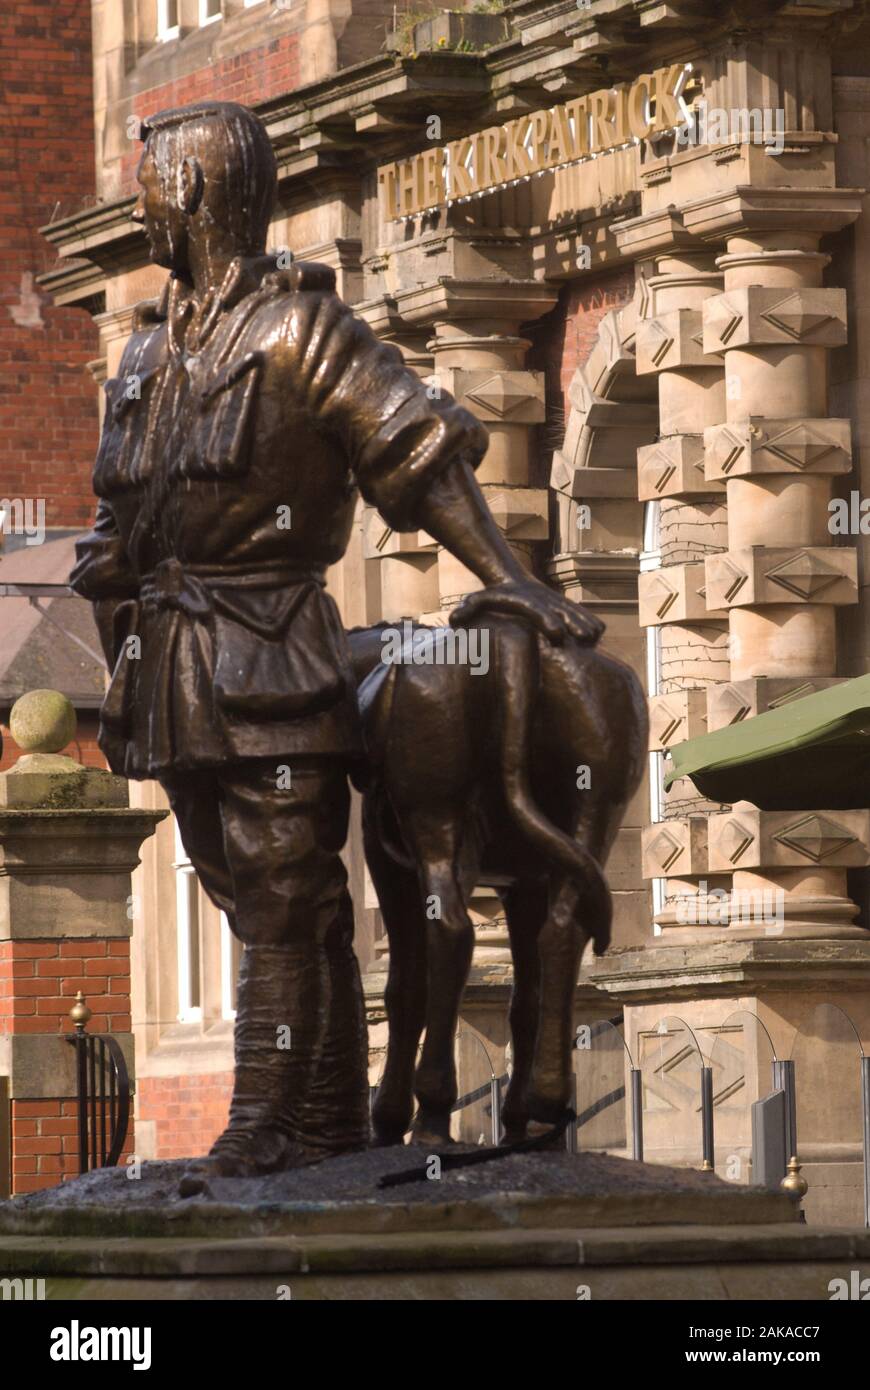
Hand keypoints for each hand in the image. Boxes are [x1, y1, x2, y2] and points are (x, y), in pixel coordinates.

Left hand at [450, 578, 604, 646]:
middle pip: (571, 616)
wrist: (514, 580)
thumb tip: (453, 621)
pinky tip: (586, 645)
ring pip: (586, 619)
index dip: (550, 622)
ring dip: (588, 633)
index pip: (542, 611)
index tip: (557, 634)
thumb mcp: (477, 600)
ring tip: (587, 648)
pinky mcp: (573, 612)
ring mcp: (564, 607)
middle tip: (581, 644)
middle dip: (577, 630)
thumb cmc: (495, 597)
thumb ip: (466, 609)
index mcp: (531, 603)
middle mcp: (551, 603)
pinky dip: (593, 632)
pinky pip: (594, 622)